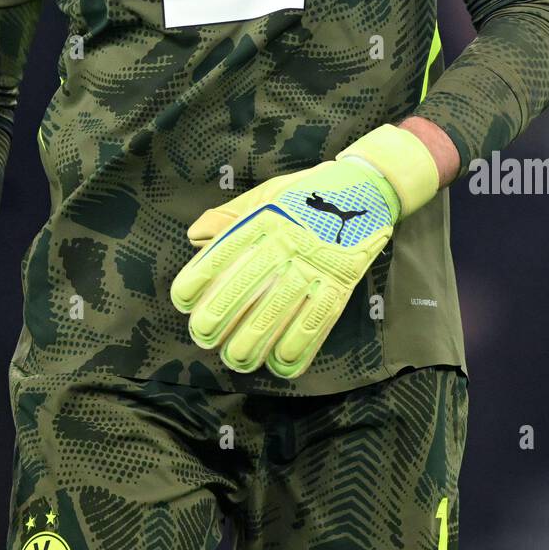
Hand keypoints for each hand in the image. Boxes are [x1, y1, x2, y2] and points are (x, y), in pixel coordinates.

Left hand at [170, 155, 400, 379]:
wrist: (365, 187)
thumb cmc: (307, 194)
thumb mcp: (267, 194)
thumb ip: (231, 215)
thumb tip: (195, 235)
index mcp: (265, 218)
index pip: (226, 250)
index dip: (200, 278)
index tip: (183, 301)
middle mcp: (287, 241)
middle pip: (248, 283)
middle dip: (221, 315)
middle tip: (204, 338)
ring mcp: (316, 262)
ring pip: (280, 308)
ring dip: (254, 340)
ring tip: (237, 358)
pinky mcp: (341, 281)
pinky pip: (318, 319)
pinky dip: (299, 346)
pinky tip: (281, 362)